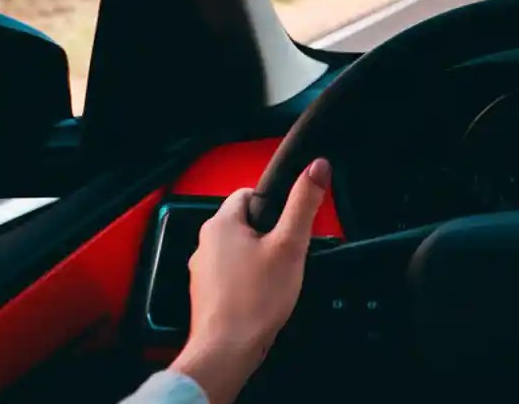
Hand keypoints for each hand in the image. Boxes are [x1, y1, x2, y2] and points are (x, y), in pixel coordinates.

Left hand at [169, 158, 330, 403]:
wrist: (227, 349)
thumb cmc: (255, 299)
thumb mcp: (290, 245)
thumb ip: (303, 204)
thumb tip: (316, 168)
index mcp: (220, 223)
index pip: (248, 193)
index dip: (274, 205)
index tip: (289, 224)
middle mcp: (205, 243)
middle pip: (245, 223)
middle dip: (268, 235)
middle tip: (287, 254)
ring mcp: (202, 270)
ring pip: (238, 251)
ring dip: (257, 259)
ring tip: (276, 279)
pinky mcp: (206, 293)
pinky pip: (232, 275)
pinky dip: (247, 281)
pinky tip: (262, 297)